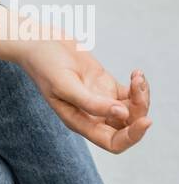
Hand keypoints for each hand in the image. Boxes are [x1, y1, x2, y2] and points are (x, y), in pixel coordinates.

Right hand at [20, 39, 151, 152]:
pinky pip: (129, 93)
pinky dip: (138, 86)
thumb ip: (92, 102)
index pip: (113, 142)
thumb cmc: (45, 64)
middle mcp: (92, 115)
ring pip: (131, 110)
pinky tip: (136, 73)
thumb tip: (122, 114)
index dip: (131, 136)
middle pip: (126, 127)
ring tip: (137, 77)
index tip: (145, 120)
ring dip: (141, 97)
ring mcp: (100, 99)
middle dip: (139, 112)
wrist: (38, 42)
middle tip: (139, 88)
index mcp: (80, 122)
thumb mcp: (65, 85)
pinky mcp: (104, 84)